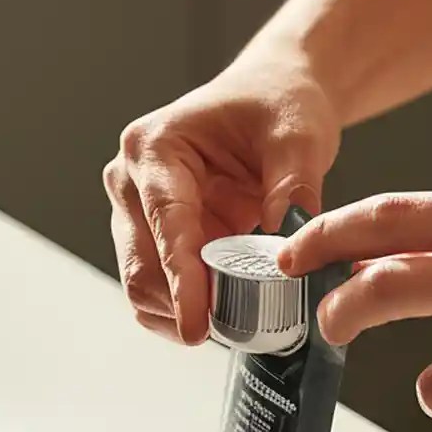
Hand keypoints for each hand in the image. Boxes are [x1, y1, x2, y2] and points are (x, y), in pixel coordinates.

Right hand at [103, 54, 340, 343]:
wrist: (273, 97)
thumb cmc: (277, 103)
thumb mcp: (298, 135)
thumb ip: (294, 186)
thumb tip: (287, 244)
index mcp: (155, 148)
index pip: (164, 223)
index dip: (180, 281)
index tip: (195, 327)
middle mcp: (132, 182)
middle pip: (141, 265)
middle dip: (181, 306)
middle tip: (233, 334)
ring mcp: (137, 213)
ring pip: (143, 285)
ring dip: (182, 313)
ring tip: (235, 325)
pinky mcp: (155, 238)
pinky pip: (160, 289)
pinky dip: (187, 309)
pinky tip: (222, 316)